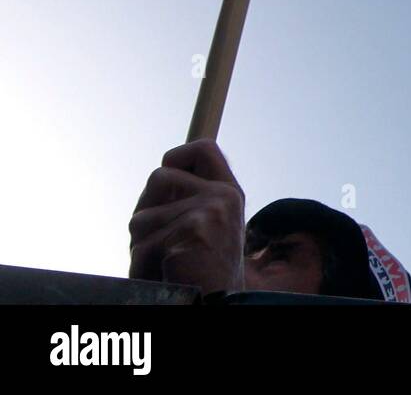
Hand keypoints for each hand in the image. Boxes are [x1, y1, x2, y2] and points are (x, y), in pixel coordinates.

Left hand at [128, 139, 245, 294]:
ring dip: (141, 245)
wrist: (218, 302)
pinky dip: (143, 266)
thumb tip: (160, 175)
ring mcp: (211, 209)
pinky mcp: (193, 228)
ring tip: (163, 264)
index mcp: (228, 193)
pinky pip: (142, 245)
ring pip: (141, 216)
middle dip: (146, 211)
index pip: (203, 149)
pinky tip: (164, 274)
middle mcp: (224, 196)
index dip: (177, 156)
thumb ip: (189, 200)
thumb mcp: (205, 227)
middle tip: (159, 241)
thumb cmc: (203, 274)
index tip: (167, 176)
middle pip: (159, 176)